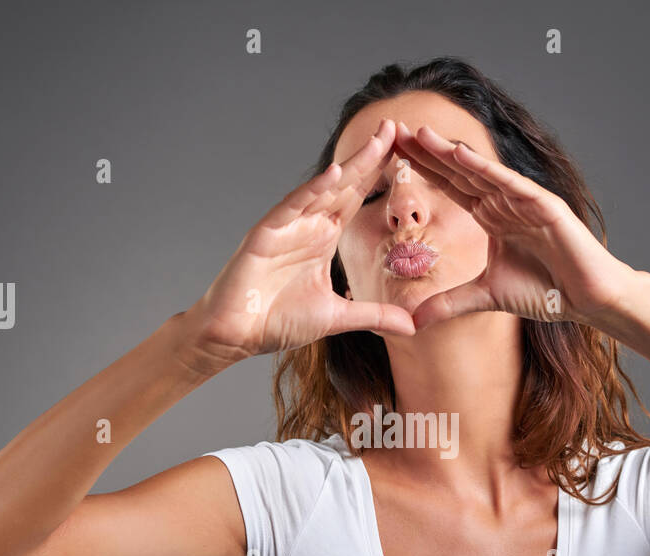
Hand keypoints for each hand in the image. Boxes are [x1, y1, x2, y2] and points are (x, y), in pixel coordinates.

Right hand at [191, 118, 415, 368]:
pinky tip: (334, 173)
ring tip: (377, 140)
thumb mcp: (337, 316)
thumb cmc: (277, 320)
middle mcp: (308, 225)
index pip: (356, 198)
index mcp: (324, 237)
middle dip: (371, 155)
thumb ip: (374, 315)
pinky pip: (292, 207)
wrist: (236, 335)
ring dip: (350, 164)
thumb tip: (413, 326)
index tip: (406, 151)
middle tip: (396, 125)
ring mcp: (287, 227)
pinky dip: (312, 191)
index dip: (379, 174)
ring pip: (323, 189)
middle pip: (345, 184)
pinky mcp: (266, 235)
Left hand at [391, 121, 637, 331]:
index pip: (450, 186)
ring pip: (481, 172)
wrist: (587, 300)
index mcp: (491, 216)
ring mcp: (525, 201)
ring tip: (420, 133)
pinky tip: (462, 155)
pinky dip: (488, 170)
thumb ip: (451, 303)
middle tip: (395, 130)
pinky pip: (512, 184)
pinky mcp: (545, 206)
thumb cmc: (545, 291)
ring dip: (451, 152)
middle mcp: (504, 202)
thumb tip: (414, 322)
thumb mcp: (486, 297)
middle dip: (427, 152)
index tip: (391, 155)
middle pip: (459, 172)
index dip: (423, 170)